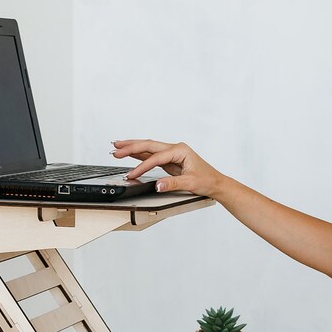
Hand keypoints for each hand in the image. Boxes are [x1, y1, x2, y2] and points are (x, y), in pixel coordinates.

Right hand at [109, 139, 228, 196]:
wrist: (215, 183)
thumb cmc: (207, 180)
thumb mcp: (190, 183)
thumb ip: (172, 184)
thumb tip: (157, 185)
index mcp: (180, 150)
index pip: (156, 158)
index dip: (142, 166)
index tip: (132, 174)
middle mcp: (175, 149)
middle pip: (149, 145)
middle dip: (131, 147)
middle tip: (116, 149)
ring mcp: (171, 153)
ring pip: (148, 147)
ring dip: (132, 147)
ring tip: (117, 146)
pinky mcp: (169, 160)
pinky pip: (151, 154)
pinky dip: (139, 154)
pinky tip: (130, 152)